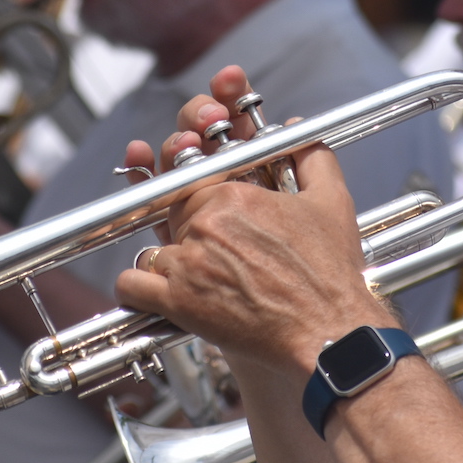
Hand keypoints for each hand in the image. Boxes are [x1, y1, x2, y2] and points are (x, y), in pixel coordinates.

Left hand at [115, 65, 379, 378]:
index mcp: (234, 194)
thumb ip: (311, 157)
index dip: (201, 199)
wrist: (328, 332)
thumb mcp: (332, 202)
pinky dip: (136, 291)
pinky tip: (156, 295)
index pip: (193, 182)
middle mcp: (205, 223)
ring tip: (194, 278)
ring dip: (167, 263)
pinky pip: (130, 286)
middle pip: (171, 215)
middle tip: (213, 254)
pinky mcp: (178, 301)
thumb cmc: (331, 274)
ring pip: (151, 250)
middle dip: (187, 232)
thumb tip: (297, 129)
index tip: (211, 217)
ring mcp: (188, 262)